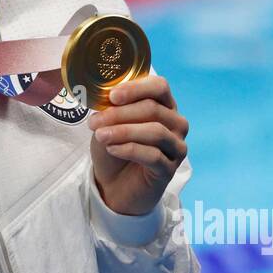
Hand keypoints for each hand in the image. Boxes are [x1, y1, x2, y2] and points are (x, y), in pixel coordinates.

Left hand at [88, 75, 187, 218]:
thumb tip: (105, 95)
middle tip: (95, 121)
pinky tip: (112, 149)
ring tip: (100, 135)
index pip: (160, 86)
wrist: (113, 185)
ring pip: (155, 132)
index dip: (136, 88)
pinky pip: (153, 155)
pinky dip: (129, 149)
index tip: (112, 96)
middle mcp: (176, 124)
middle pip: (153, 109)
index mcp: (164, 106)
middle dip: (120, 113)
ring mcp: (176, 147)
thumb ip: (111, 107)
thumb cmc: (114, 148)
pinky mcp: (170, 170)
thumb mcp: (109, 123)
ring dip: (124, 131)